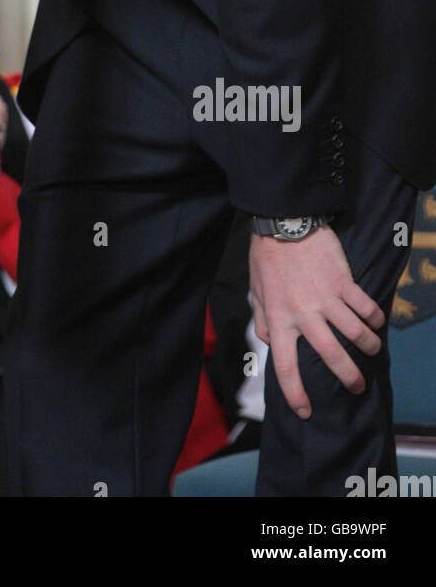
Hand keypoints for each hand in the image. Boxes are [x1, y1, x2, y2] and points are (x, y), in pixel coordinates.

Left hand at [249, 226, 383, 417]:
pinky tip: (377, 321)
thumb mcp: (255, 291)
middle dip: (348, 377)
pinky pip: (366, 307)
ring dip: (369, 347)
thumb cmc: (266, 258)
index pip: (286, 366)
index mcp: (278, 319)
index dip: (295, 394)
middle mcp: (303, 314)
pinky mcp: (343, 282)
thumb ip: (261, 319)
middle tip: (357, 387)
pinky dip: (376, 318)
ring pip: (356, 333)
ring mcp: (325, 298)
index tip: (305, 411)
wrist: (283, 223)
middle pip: (331, 356)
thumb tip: (269, 343)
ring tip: (372, 351)